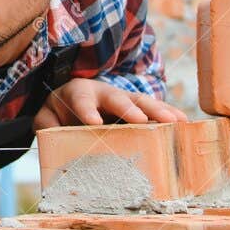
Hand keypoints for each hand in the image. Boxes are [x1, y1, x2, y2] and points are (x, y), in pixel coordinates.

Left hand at [33, 78, 187, 129]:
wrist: (73, 104)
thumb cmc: (60, 113)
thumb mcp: (46, 117)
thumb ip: (45, 124)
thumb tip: (50, 136)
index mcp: (79, 93)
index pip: (82, 99)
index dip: (87, 110)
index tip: (93, 122)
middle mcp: (104, 93)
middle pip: (118, 97)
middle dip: (130, 108)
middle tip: (141, 120)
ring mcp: (124, 100)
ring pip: (142, 102)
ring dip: (158, 111)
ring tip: (175, 121)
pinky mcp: (139, 111)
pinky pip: (156, 112)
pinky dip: (170, 116)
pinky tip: (185, 123)